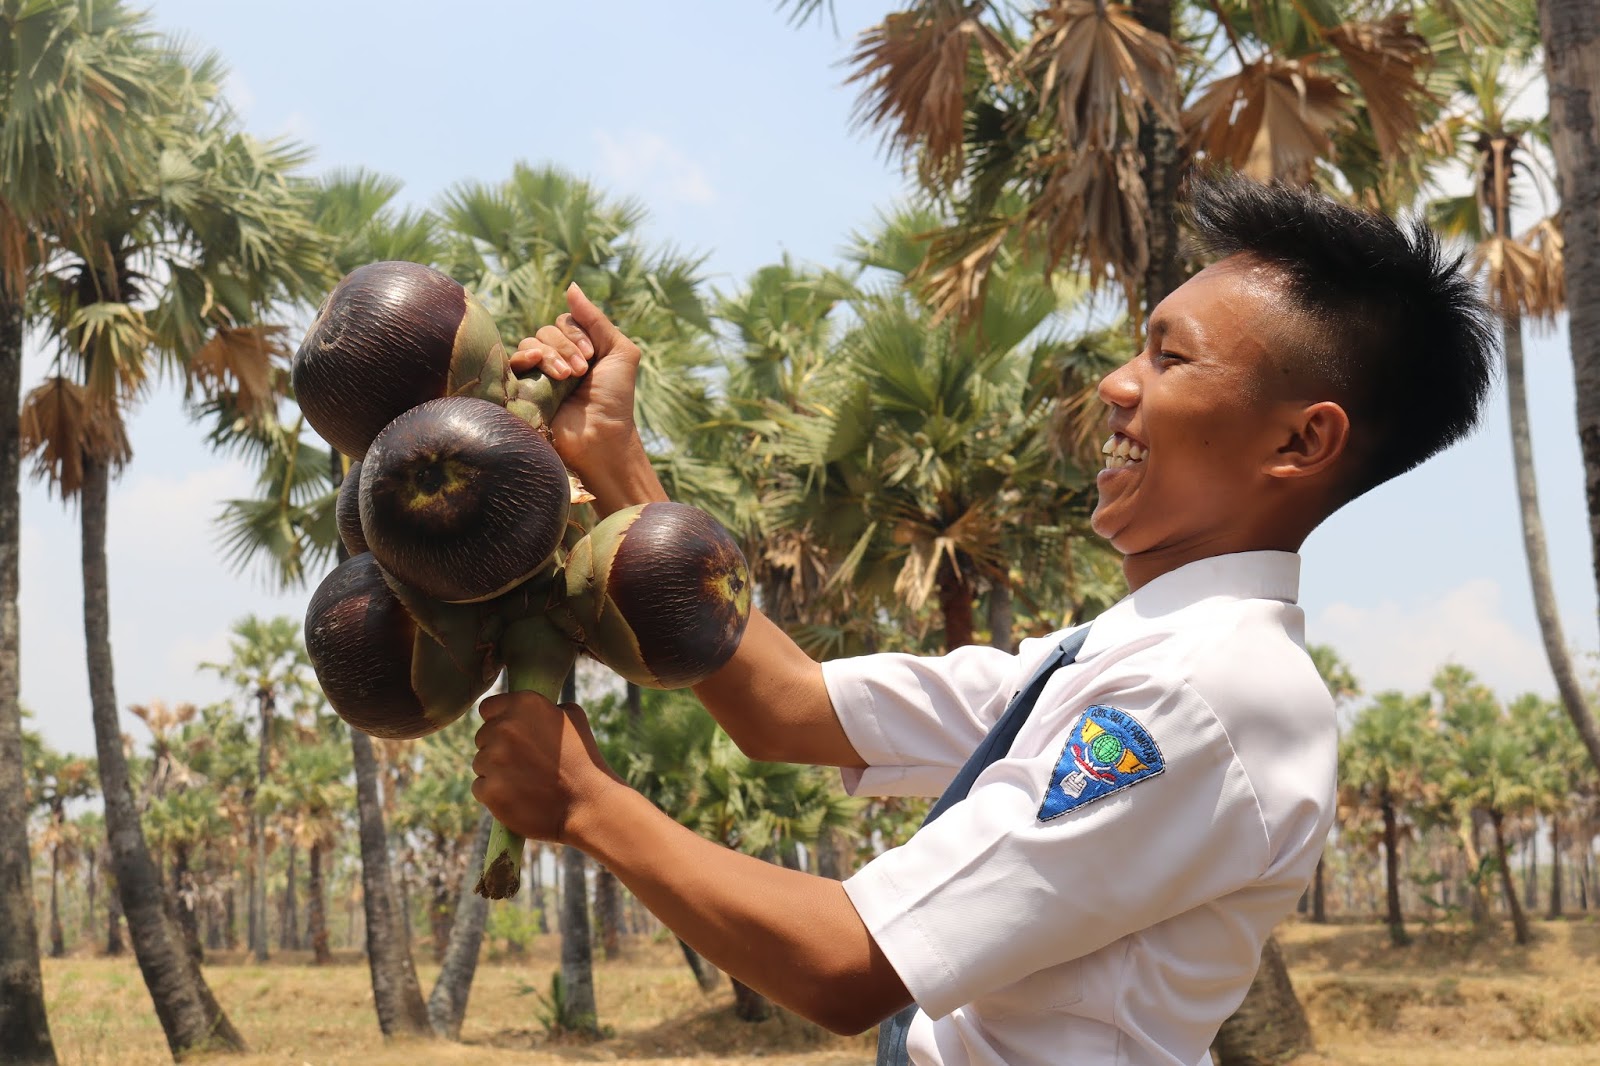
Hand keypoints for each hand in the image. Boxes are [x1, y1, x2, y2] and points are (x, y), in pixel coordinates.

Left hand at [470, 691, 623, 844]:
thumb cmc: (583, 762)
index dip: (499, 722)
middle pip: (482, 737)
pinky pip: (480, 787)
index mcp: (524, 705)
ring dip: (496, 772)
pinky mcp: (489, 789)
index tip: (513, 737)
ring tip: (525, 782)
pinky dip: (495, 794)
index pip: (488, 708)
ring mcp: (494, 759)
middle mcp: (505, 727)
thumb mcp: (574, 720)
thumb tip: (531, 711)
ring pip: (480, 763)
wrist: (588, 804)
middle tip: (525, 764)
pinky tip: (518, 796)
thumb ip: (547, 709)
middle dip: (498, 749)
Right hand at [510, 284, 641, 473]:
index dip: (576, 333)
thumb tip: (571, 287)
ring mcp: (539, 375)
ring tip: (566, 378)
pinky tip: (537, 367)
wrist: (601, 436)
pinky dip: (525, 358)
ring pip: (530, 344)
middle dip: (565, 346)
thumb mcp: (619, 352)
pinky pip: (513, 362)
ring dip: (550, 355)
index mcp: (580, 349)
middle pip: (547, 331)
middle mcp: (558, 359)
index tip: (592, 356)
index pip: (565, 322)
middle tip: (581, 371)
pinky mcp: (523, 390)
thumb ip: (596, 320)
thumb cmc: (615, 399)